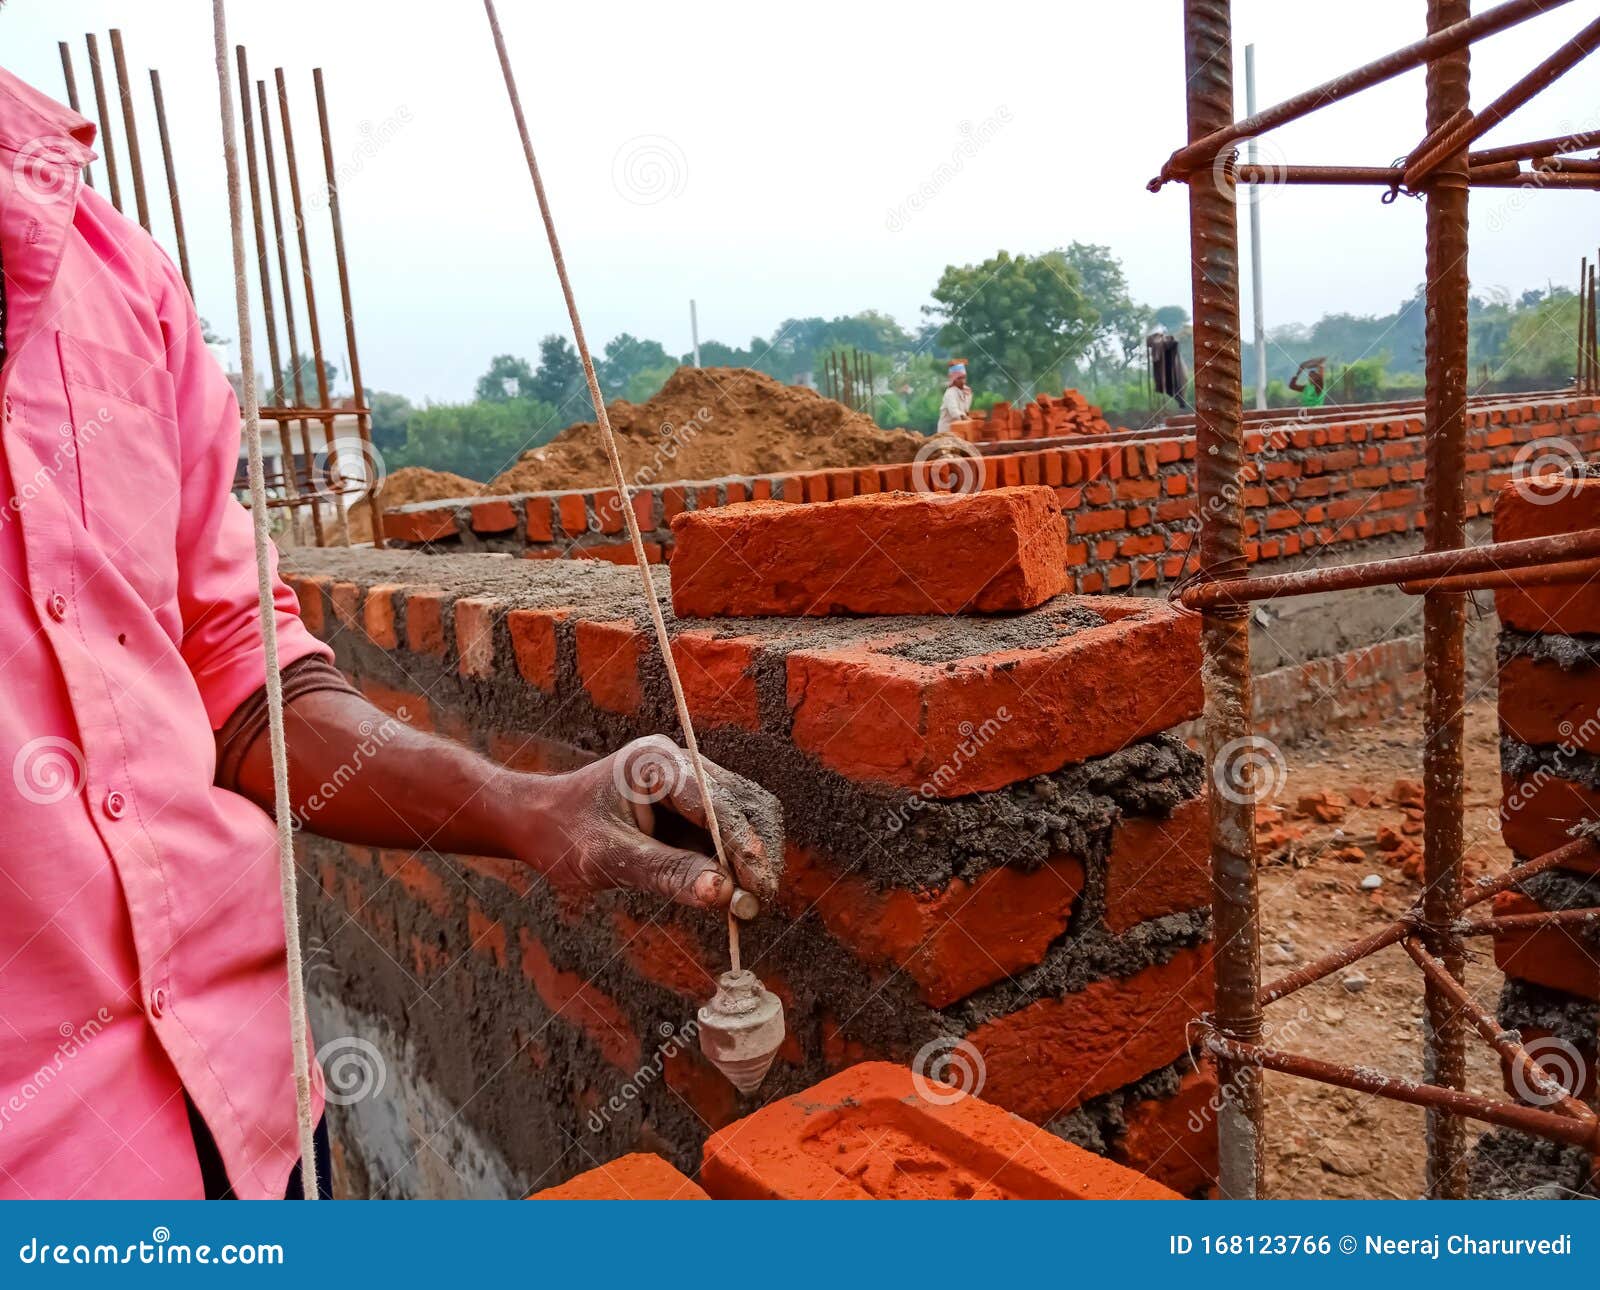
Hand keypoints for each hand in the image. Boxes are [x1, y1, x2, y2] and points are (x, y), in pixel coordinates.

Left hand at [520, 736, 782, 909]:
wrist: (540, 824)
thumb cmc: (564, 835)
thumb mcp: (610, 859)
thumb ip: (668, 873)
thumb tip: (722, 894)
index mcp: (658, 763)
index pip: (717, 803)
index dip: (743, 846)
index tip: (757, 889)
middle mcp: (682, 765)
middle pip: (745, 803)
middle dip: (757, 852)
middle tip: (757, 901)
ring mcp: (690, 783)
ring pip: (746, 816)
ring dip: (753, 858)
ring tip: (747, 902)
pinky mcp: (692, 807)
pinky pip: (728, 832)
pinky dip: (737, 862)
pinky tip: (732, 892)